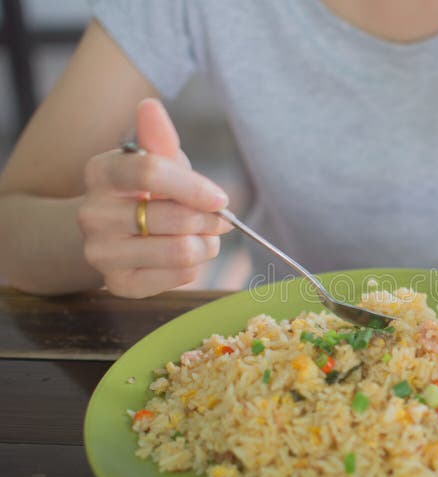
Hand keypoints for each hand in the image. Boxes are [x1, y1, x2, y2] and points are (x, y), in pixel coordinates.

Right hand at [77, 99, 230, 297]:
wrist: (112, 234)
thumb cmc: (145, 192)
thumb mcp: (155, 160)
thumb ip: (159, 137)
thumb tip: (150, 106)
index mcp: (101, 172)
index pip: (152, 172)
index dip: (196, 187)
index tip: (221, 197)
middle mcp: (92, 214)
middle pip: (176, 217)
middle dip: (210, 220)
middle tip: (217, 219)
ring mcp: (101, 253)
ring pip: (182, 251)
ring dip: (207, 245)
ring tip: (202, 237)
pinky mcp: (118, 285)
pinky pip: (179, 277)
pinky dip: (195, 267)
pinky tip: (183, 256)